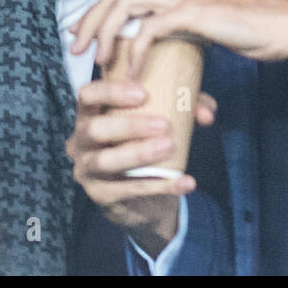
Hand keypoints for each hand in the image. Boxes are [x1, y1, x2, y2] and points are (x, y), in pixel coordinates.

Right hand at [64, 80, 218, 255]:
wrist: (147, 195)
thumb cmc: (150, 142)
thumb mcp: (169, 119)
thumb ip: (188, 108)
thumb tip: (207, 113)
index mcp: (91, 115)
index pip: (88, 95)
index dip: (111, 91)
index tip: (144, 94)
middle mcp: (80, 142)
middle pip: (94, 129)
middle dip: (130, 125)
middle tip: (165, 125)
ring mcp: (86, 170)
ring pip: (104, 161)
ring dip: (138, 153)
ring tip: (169, 147)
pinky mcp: (99, 196)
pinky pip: (125, 191)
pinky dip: (158, 186)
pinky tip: (185, 182)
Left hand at [69, 0, 287, 78]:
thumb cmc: (255, 28)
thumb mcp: (210, 23)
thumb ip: (184, 26)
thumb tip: (164, 45)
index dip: (99, 10)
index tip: (84, 35)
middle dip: (90, 21)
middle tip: (79, 49)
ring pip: (125, 5)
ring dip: (104, 34)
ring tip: (98, 61)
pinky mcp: (194, 12)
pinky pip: (148, 30)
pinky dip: (133, 52)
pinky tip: (131, 73)